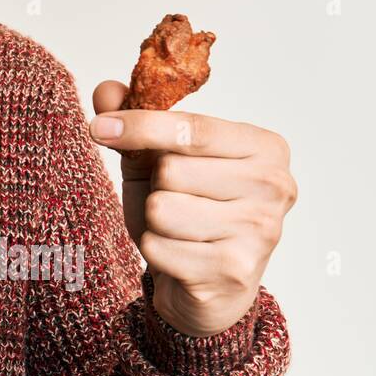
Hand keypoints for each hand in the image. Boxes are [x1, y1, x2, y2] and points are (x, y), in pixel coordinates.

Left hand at [89, 81, 296, 336]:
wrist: (207, 286)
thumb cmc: (187, 211)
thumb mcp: (156, 160)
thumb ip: (133, 120)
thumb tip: (106, 90)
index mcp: (265, 148)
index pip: (192, 127)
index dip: (140, 125)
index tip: (100, 127)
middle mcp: (275, 186)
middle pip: (172, 169)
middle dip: (156, 185)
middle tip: (176, 200)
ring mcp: (260, 231)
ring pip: (162, 209)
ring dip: (154, 221)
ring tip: (179, 230)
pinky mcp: (235, 270)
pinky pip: (158, 246)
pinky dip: (155, 250)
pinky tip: (180, 256)